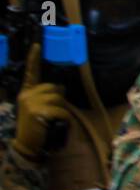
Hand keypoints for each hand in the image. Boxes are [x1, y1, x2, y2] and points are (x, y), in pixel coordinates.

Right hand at [14, 45, 69, 159]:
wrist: (27, 145)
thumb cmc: (36, 126)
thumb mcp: (38, 109)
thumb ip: (46, 97)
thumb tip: (60, 89)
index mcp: (26, 92)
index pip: (31, 73)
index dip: (34, 58)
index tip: (37, 45)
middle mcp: (26, 94)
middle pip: (54, 88)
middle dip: (59, 99)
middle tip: (54, 114)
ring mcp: (30, 102)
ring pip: (58, 98)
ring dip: (62, 110)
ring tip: (53, 120)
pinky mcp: (36, 110)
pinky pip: (60, 109)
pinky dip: (63, 118)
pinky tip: (55, 124)